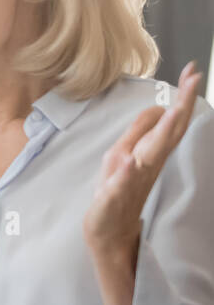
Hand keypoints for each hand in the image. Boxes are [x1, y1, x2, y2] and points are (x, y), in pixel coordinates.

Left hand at [84, 62, 202, 255]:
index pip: (169, 122)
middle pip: (168, 132)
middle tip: (195, 79)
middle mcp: (146, 164)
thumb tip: (158, 108)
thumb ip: (140, 133)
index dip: (181, 98)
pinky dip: (128, 173)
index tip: (193, 71)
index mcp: (149, 153)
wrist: (109, 232)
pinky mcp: (113, 197)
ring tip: (172, 111)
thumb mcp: (125, 154)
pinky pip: (122, 184)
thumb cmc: (117, 192)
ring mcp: (131, 180)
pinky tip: (132, 161)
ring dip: (161, 133)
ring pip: (150, 154)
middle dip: (181, 106)